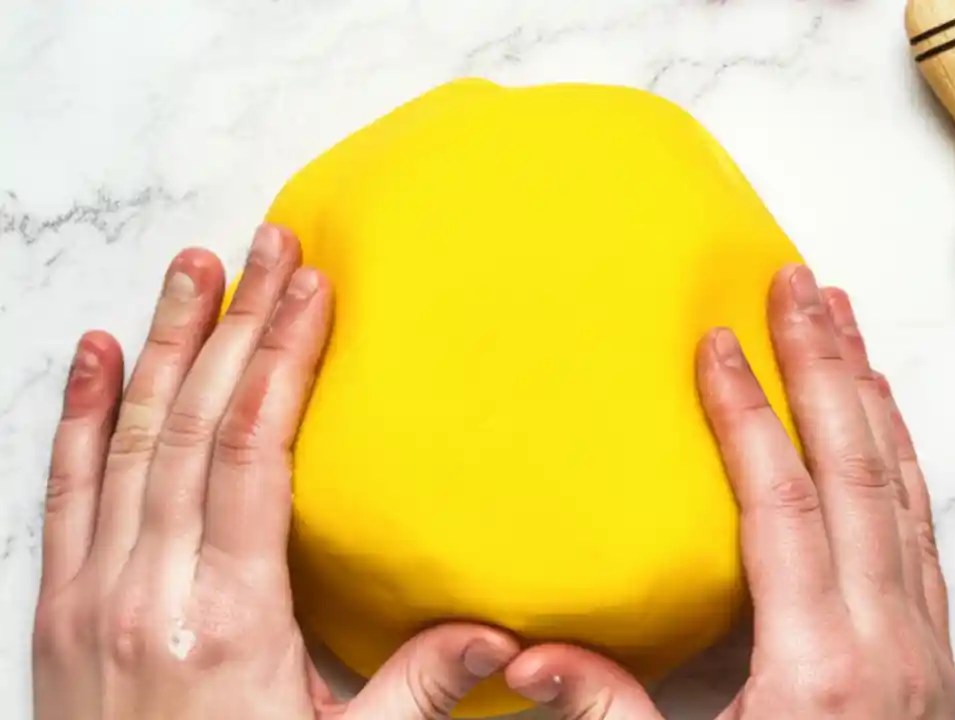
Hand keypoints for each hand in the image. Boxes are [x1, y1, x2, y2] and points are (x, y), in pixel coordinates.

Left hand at [33, 225, 518, 719]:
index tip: (312, 293)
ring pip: (128, 440)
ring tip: (193, 268)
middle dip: (236, 325)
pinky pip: (65, 488)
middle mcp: (147, 592)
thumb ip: (415, 690)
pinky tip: (95, 350)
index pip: (253, 454)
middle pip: (195, 425)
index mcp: (227, 619)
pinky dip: (77, 411)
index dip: (283, 363)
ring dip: (161, 344)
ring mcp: (90, 595)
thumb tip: (496, 633)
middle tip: (269, 246)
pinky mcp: (57, 608)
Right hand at [504, 265, 954, 717]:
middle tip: (801, 284)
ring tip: (845, 323)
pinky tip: (884, 421)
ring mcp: (924, 645)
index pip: (785, 507)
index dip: (749, 418)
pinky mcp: (935, 653)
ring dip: (873, 398)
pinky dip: (904, 460)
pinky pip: (924, 530)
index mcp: (820, 671)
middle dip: (827, 367)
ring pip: (906, 490)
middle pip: (861, 472)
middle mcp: (888, 642)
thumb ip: (611, 718)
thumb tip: (526, 660)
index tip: (719, 345)